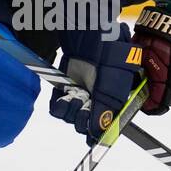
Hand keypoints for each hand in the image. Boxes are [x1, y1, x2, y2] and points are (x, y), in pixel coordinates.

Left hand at [49, 25, 144, 144]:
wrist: (92, 37)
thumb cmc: (110, 57)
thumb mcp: (112, 84)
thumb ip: (105, 108)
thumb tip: (98, 132)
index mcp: (112, 105)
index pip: (102, 130)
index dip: (95, 133)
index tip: (90, 133)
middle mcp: (95, 105)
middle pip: (84, 126)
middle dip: (82, 117)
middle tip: (83, 100)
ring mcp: (79, 98)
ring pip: (70, 118)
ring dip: (70, 108)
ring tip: (75, 93)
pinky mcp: (65, 91)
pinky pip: (57, 108)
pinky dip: (58, 103)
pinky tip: (64, 92)